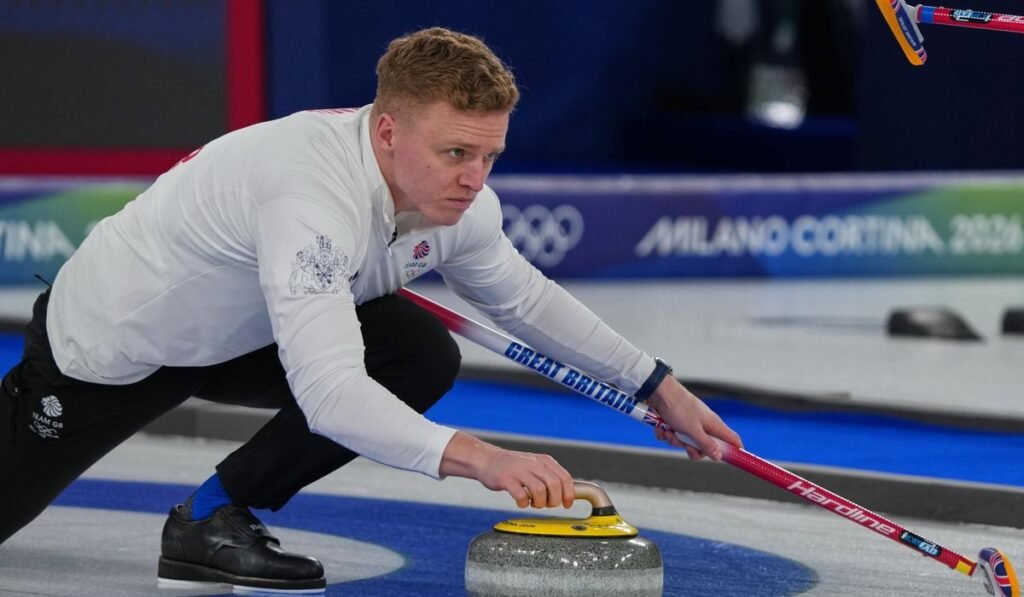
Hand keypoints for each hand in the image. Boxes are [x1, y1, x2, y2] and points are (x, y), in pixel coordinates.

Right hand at [439, 431, 574, 508]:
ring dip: (540, 503)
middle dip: (554, 501)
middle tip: (547, 505)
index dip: (569, 494)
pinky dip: (524, 503)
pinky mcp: (507, 479)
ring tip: (533, 503)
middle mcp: (534, 463)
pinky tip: (521, 502)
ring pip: (540, 490)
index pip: (565, 477)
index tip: (567, 504)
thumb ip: (548, 476)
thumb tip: (566, 492)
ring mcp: (520, 470)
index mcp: (544, 460)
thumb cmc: (511, 466)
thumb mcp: (534, 465)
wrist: (485, 459)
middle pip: (555, 485)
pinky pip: (521, 495)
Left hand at [648, 377, 742, 460]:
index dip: (735, 450)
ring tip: (670, 432)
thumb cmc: (679, 408)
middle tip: (685, 445)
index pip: (732, 439)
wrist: (659, 392)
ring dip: (675, 440)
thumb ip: (706, 444)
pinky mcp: (676, 422)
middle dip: (692, 449)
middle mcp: (704, 424)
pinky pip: (673, 435)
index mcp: (713, 424)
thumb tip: (719, 456)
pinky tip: (662, 427)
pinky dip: (666, 433)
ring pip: (686, 442)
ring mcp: (690, 423)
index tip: (734, 461)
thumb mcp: (693, 430)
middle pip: (705, 447)